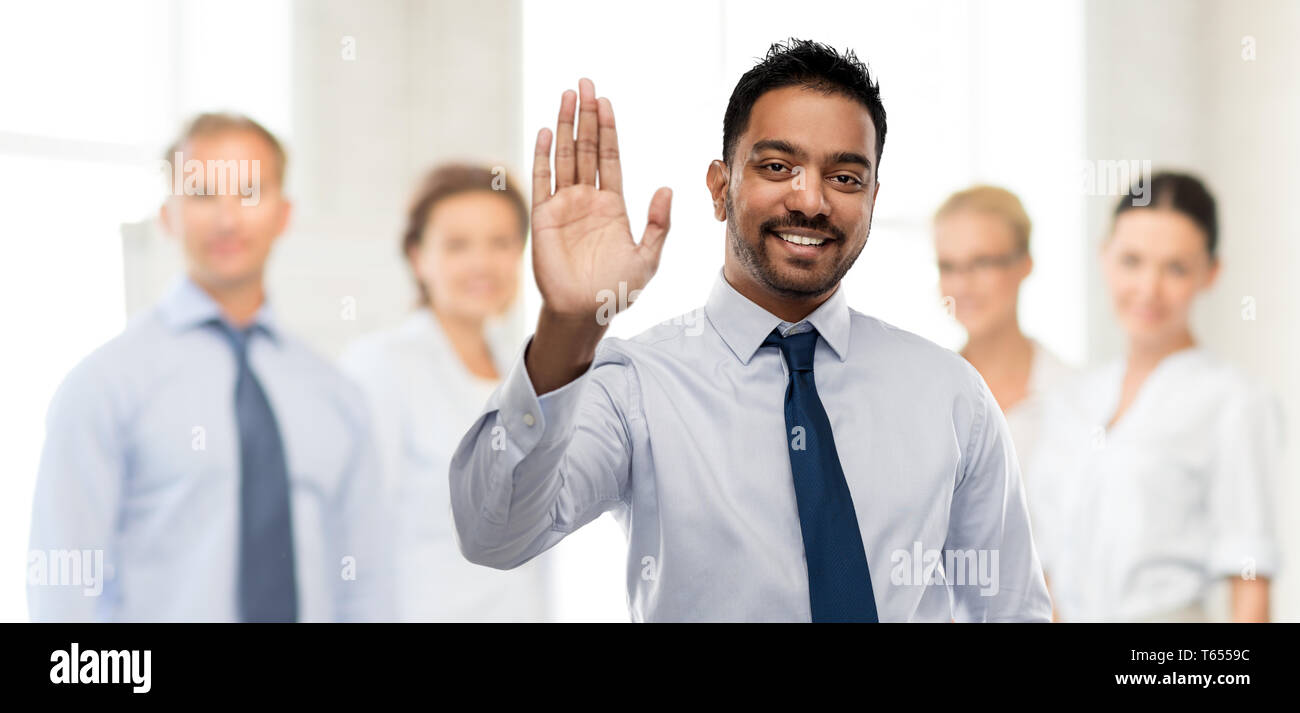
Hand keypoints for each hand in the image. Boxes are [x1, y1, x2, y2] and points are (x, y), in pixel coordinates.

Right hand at [530, 77, 671, 320]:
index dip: (608, 129)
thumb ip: (658, 224)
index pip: (609, 157)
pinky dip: (543, 156)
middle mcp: (587, 199)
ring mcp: (564, 206)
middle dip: (586, 116)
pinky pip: (542, 180)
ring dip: (566, 126)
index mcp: (612, 205)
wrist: (586, 311)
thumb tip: (666, 188)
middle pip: (586, 148)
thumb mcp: (649, 256)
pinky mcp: (544, 217)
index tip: (606, 102)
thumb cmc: (617, 289)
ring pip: (565, 157)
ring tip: (567, 96)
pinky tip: (547, 132)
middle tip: (585, 84)